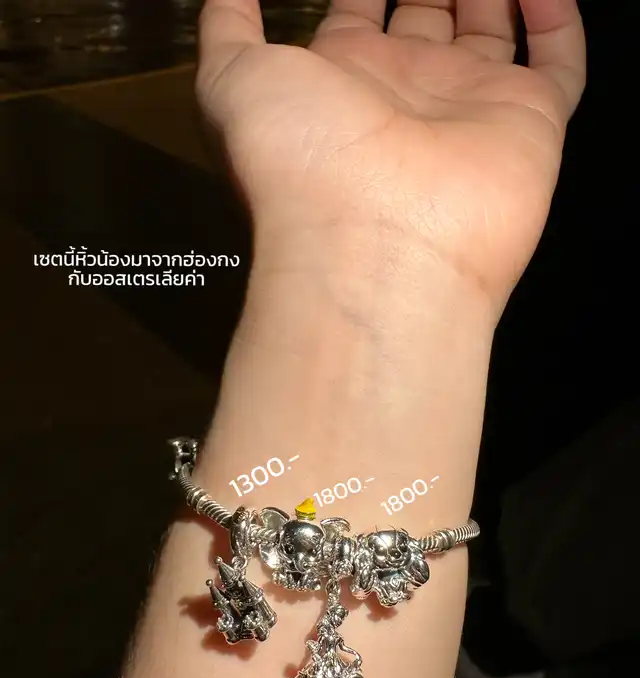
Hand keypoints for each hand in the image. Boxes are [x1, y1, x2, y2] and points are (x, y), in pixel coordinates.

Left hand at [197, 0, 585, 309]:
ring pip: (491, 31)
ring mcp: (468, 107)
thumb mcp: (230, 80)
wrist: (373, 244)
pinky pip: (559, 64)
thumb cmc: (296, 162)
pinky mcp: (528, 121)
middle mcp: (405, 93)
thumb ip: (227, 25)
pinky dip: (557, 22)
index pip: (355, 15)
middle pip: (426, 18)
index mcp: (340, 81)